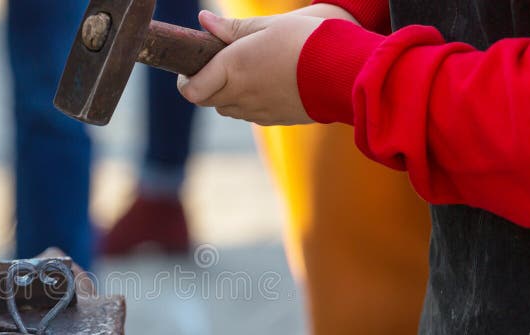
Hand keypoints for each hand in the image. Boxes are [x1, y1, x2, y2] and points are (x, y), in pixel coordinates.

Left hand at [177, 11, 323, 125]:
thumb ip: (231, 29)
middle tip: (216, 66)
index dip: (185, 81)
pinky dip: (247, 102)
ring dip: (226, 95)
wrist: (344, 70)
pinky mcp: (273, 119)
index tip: (191, 67)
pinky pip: (249, 115)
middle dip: (205, 85)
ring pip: (227, 109)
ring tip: (244, 73)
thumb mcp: (267, 26)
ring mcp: (256, 111)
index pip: (191, 90)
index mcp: (233, 67)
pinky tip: (265, 84)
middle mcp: (240, 94)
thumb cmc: (307, 40)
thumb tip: (203, 20)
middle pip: (206, 101)